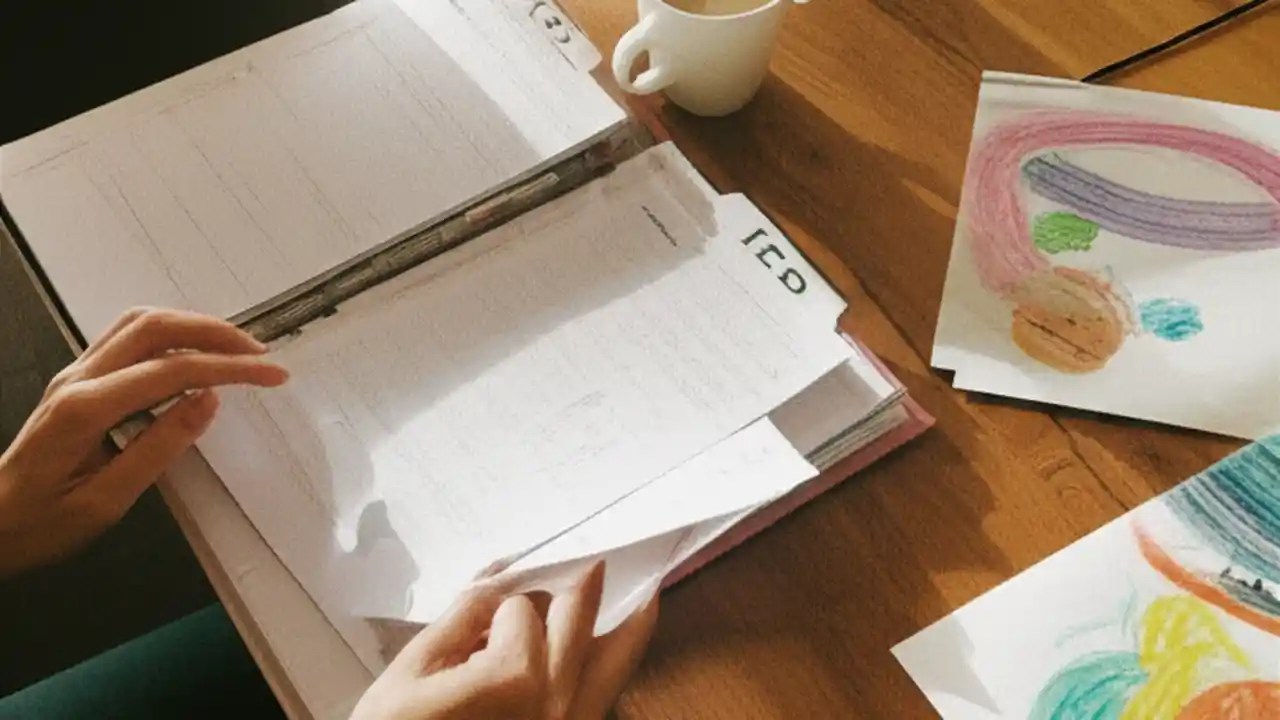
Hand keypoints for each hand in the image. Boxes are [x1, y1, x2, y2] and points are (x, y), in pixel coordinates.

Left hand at [0, 307, 287, 576]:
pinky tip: (194, 356)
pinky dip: (171, 335)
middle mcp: (77, 378)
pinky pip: (128, 338)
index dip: (228, 368)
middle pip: (154, 326)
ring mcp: (74, 374)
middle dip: (214, 332)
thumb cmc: (41, 524)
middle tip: (260, 353)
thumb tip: (208, 401)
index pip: (171, 371)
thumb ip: (158, 448)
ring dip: (192, 326)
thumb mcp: (105, 502)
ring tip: (234, 348)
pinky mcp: (77, 380)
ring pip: (139, 323)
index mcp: (85, 408)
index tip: (271, 375)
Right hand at [352, 562, 658, 719]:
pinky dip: (618, 656)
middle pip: (582, 616)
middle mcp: (556, 700)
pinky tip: (620, 634)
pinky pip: (610, 689)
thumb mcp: (415, 668)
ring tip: (644, 588)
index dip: (501, 598)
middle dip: (584, 579)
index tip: (493, 592)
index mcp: (513, 678)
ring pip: (621, 657)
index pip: (521, 608)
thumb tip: (500, 573)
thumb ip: (463, 613)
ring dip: (631, 618)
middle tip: (594, 551)